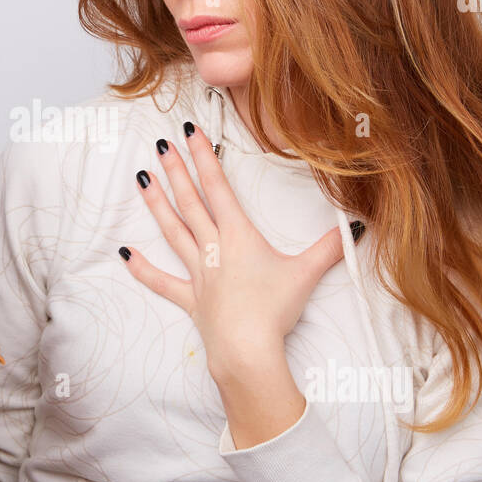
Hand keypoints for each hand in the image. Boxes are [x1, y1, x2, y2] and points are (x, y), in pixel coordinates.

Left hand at [120, 121, 347, 380]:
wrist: (247, 350)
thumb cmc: (275, 310)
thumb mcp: (307, 273)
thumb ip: (331, 247)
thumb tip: (356, 225)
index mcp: (238, 236)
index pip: (218, 187)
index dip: (204, 157)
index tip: (190, 132)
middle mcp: (213, 248)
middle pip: (191, 202)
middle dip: (177, 171)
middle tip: (161, 145)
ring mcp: (198, 273)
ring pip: (173, 231)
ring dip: (157, 204)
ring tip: (141, 178)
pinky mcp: (190, 299)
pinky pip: (162, 281)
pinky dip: (142, 267)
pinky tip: (125, 252)